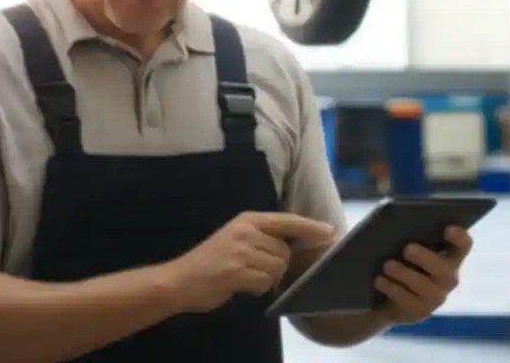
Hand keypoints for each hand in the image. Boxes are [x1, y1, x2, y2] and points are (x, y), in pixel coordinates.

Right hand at [164, 211, 335, 313]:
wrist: (180, 279)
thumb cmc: (209, 261)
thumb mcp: (236, 238)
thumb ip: (261, 238)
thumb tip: (292, 248)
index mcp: (247, 220)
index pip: (286, 221)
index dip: (310, 226)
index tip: (329, 231)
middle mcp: (246, 231)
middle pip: (284, 251)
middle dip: (277, 266)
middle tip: (255, 271)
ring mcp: (241, 250)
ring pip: (277, 268)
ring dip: (267, 279)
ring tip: (245, 277)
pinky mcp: (237, 271)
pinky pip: (265, 283)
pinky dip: (258, 288)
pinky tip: (241, 285)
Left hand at [373, 226, 472, 325]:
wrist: (382, 293)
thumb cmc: (396, 257)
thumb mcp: (400, 243)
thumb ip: (406, 231)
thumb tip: (396, 218)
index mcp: (449, 255)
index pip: (463, 245)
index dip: (459, 237)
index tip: (447, 227)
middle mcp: (448, 278)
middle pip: (444, 269)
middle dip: (426, 258)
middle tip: (407, 248)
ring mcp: (435, 298)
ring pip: (425, 287)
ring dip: (405, 274)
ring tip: (387, 265)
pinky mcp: (419, 313)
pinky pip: (409, 303)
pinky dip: (393, 289)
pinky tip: (379, 280)